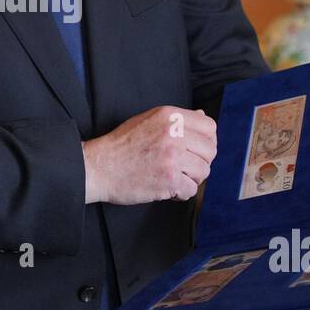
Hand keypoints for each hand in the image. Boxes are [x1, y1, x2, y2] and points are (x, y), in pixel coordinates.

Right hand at [82, 106, 216, 204]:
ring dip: (190, 178)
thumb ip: (177, 120)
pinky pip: (191, 190)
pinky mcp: (169, 179)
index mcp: (170, 116)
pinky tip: (166, 187)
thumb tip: (202, 116)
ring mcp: (172, 157)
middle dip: (199, 162)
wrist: (99, 167)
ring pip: (203, 172)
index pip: (210, 127)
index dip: (206, 141)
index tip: (195, 150)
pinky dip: (180, 193)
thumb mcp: (148, 120)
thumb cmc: (121, 145)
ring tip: (172, 177)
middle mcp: (174, 133)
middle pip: (210, 151)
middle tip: (182, 167)